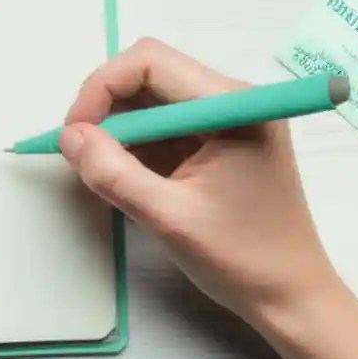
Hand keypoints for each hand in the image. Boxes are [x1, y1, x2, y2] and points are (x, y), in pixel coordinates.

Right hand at [58, 38, 338, 327]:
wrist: (289, 296)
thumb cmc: (240, 258)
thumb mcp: (168, 217)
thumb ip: (113, 173)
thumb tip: (68, 136)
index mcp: (232, 107)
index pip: (150, 63)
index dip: (101, 88)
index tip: (74, 133)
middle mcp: (231, 101)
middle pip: (149, 74)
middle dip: (106, 107)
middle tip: (82, 152)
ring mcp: (225, 120)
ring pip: (150, 99)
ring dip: (118, 129)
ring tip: (102, 171)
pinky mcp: (216, 141)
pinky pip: (162, 125)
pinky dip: (134, 146)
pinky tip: (126, 177)